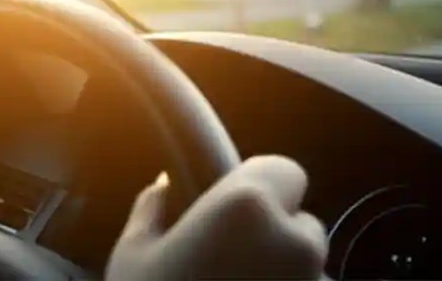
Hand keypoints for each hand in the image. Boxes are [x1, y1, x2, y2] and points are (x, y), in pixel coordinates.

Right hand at [108, 156, 328, 279]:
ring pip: (307, 269)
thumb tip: (163, 186)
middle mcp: (295, 241)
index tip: (232, 212)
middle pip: (302, 223)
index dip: (262, 187)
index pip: (285, 170)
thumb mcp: (133, 256)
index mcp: (248, 206)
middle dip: (276, 236)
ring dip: (284, 275)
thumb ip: (151, 209)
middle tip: (230, 262)